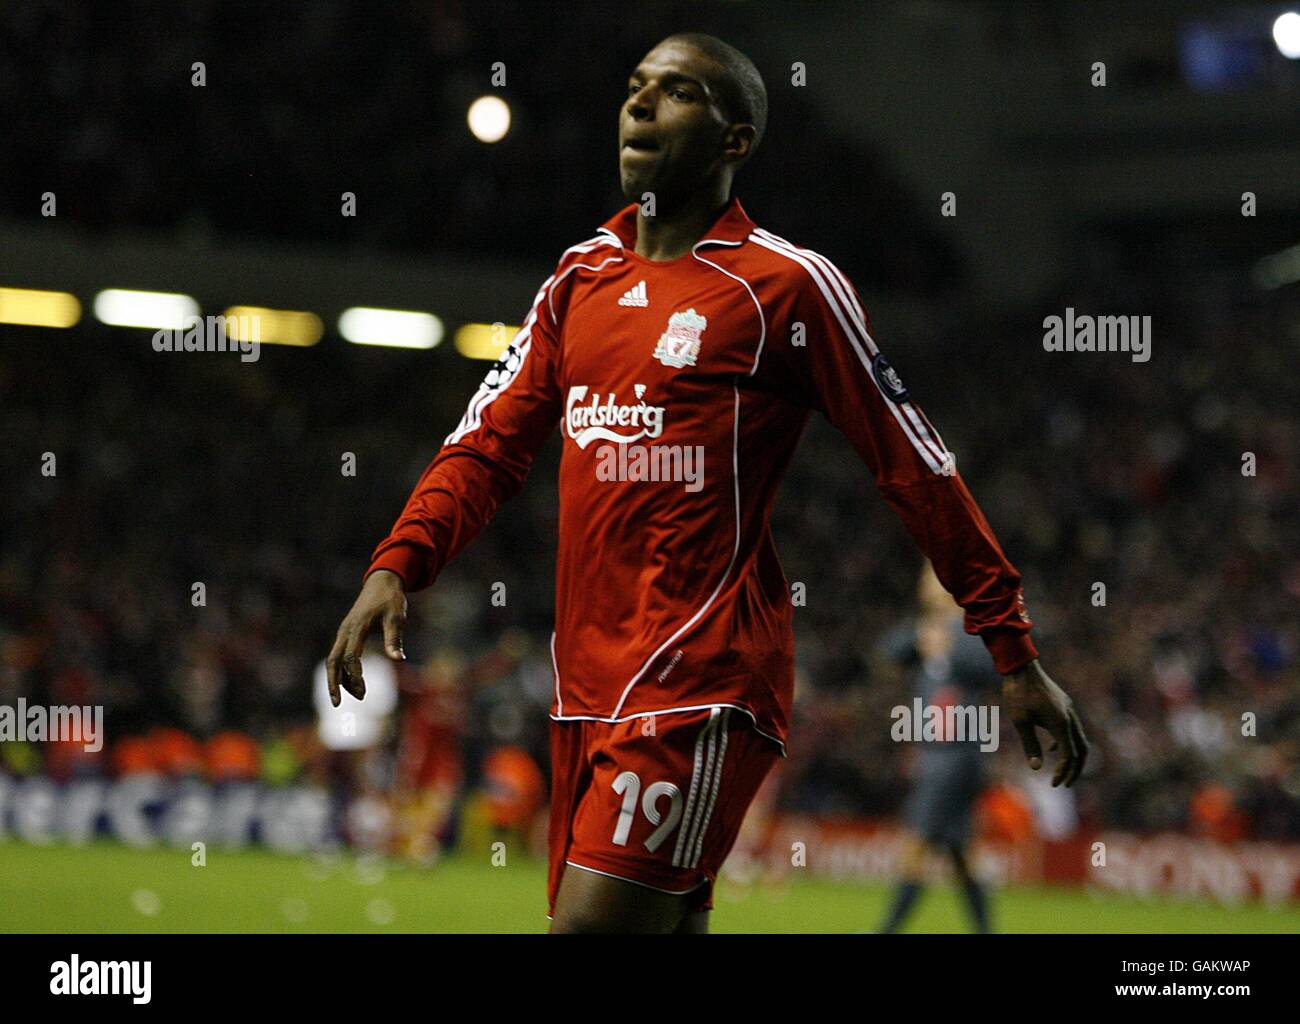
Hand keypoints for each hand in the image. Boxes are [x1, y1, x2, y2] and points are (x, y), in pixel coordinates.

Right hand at [326, 569, 406, 706]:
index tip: (364, 692)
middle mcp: (345, 631)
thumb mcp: (396, 617)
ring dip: (340, 680)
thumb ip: (394, 638)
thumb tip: (398, 660)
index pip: (351, 657)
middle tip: (338, 705)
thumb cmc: (391, 599)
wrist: (382, 582)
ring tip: (357, 696)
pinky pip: (338, 655)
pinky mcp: (346, 633)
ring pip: (334, 660)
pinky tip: (352, 683)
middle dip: (334, 683)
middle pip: (333, 661)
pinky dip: (342, 670)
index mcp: (357, 627)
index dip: (355, 676)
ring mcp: (343, 632)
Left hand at [1002, 659, 1087, 786]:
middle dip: (1075, 769)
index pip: (1070, 755)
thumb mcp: (1020, 721)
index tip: (1052, 783)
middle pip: (1082, 749)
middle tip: (1064, 783)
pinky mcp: (1063, 705)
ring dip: (1073, 756)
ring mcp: (1068, 709)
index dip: (1064, 772)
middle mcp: (1070, 717)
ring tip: (1061, 770)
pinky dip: (1065, 742)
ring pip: (1078, 738)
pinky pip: (1071, 728)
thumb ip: (1030, 745)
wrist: (1021, 666)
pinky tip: (1052, 748)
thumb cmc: (1017, 693)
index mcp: (1061, 723)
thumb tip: (1036, 768)